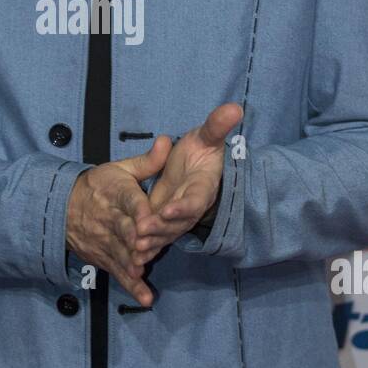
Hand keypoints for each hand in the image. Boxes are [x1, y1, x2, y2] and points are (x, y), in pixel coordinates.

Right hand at [66, 135, 171, 306]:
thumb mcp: (119, 169)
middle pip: (123, 229)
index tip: (148, 219)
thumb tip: (168, 141)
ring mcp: (105, 240)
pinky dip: (131, 285)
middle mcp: (110, 218)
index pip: (129, 201)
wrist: (62, 206)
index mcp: (116, 192)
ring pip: (120, 252)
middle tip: (143, 248)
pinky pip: (118, 272)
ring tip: (141, 271)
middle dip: (132, 239)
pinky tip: (145, 297)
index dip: (139, 211)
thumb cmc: (98, 186)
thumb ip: (148, 161)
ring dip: (130, 263)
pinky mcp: (104, 257)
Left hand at [132, 102, 243, 259]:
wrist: (197, 166)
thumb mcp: (207, 136)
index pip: (195, 199)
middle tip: (142, 233)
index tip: (169, 210)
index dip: (184, 206)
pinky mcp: (166, 224)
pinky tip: (132, 259)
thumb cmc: (201, 150)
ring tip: (135, 249)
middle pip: (178, 222)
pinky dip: (147, 249)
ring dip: (152, 243)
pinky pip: (157, 238)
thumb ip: (217, 125)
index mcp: (202, 187)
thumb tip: (236, 107)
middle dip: (161, 229)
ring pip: (166, 234)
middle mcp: (191, 206)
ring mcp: (178, 218)